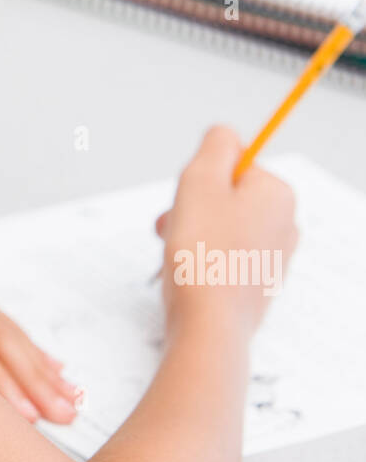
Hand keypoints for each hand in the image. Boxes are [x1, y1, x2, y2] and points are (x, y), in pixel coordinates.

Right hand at [154, 126, 298, 338]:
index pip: (231, 163)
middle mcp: (284, 224)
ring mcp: (271, 256)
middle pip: (226, 194)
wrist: (207, 325)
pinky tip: (189, 274)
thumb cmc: (202, 257)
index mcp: (277, 194)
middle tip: (177, 227)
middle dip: (193, 206)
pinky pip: (222, 254)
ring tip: (178, 253)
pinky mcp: (255, 282)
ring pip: (220, 225)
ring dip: (191, 231)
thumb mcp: (201, 179)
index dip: (200, 178)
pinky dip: (200, 258)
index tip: (191, 201)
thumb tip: (225, 136)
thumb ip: (215, 145)